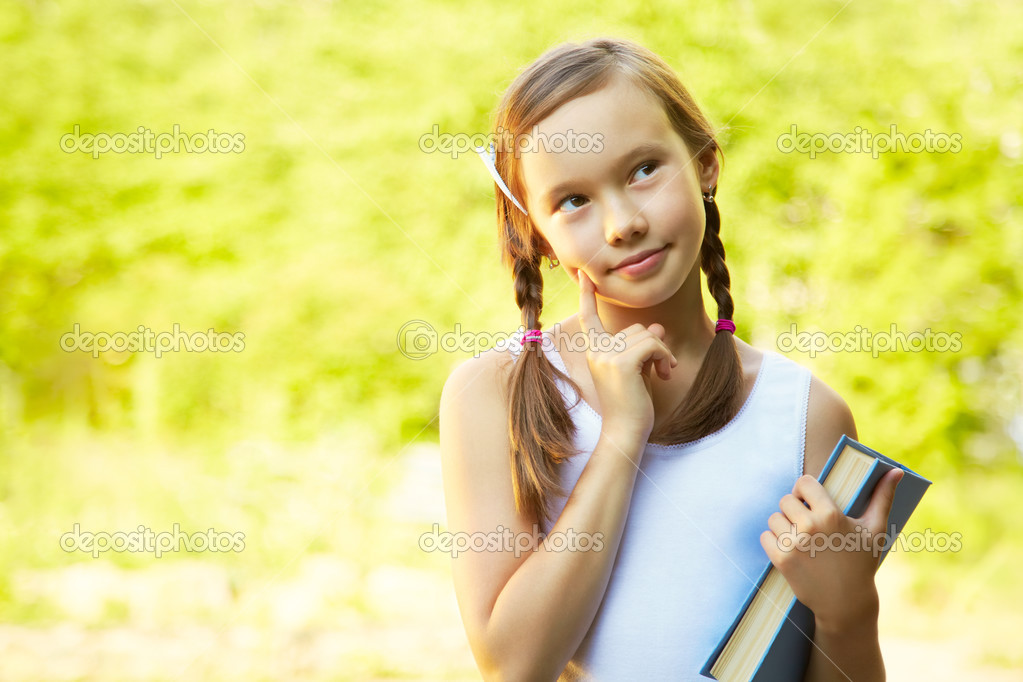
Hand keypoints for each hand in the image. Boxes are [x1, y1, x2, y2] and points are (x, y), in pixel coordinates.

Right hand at [577, 271, 676, 449]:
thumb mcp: (639, 369)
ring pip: (646, 335)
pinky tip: (665, 374)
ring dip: (662, 353)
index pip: (589, 318)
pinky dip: (664, 356)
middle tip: (661, 368)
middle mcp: (596, 350)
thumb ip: (644, 346)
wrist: (626, 431)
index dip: (587, 296)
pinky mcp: (622, 362)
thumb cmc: (632, 404)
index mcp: (594, 351)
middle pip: (634, 327)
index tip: (585, 275)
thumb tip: (658, 327)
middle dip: (653, 345)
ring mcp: (606, 355)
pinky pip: (653, 344)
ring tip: (662, 373)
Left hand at [760, 468, 904, 632]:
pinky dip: (773, 541)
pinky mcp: (781, 560)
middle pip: (785, 500)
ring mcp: (793, 544)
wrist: (846, 602)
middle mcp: (809, 527)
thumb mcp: (875, 529)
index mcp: (830, 515)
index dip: (805, 490)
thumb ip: (882, 496)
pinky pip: (765, 536)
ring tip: (800, 537)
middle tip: (807, 523)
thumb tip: (896, 470)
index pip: (803, 482)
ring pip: (773, 518)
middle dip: (794, 509)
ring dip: (783, 525)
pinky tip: (790, 548)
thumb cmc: (862, 562)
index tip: (810, 500)